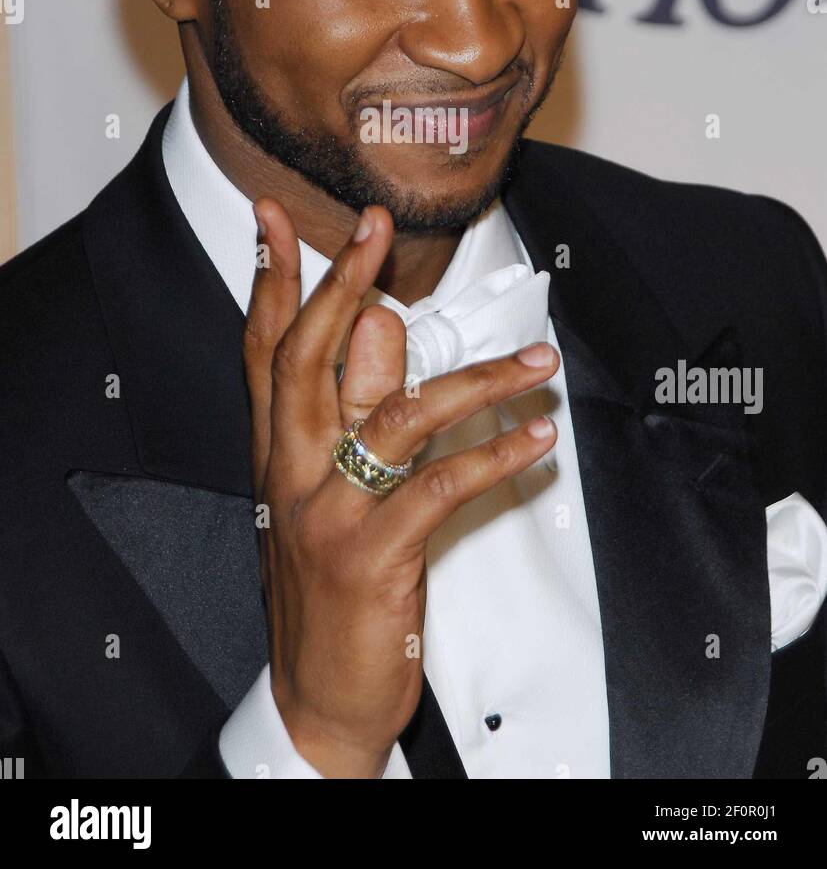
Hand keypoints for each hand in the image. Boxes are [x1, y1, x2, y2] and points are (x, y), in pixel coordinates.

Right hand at [244, 200, 558, 777]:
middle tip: (372, 224)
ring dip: (476, 380)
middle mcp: (290, 472)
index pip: (265, 349)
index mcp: (278, 452)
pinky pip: (439, 489)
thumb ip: (358, 404)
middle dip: (340, 283)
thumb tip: (383, 322)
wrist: (319, 697)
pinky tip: (538, 439)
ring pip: (395, 417)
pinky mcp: (370, 557)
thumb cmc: (332, 587)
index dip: (270, 279)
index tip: (276, 216)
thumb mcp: (334, 489)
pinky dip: (496, 459)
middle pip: (307, 359)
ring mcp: (326, 514)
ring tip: (538, 361)